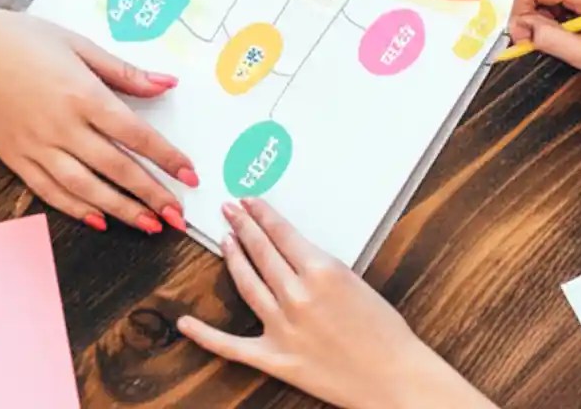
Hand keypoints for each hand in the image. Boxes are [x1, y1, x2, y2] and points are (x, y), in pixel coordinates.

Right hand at [0, 4, 196, 233]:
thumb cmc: (22, 39)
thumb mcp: (80, 46)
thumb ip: (125, 72)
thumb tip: (168, 84)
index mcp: (83, 94)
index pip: (136, 134)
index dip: (167, 158)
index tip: (190, 176)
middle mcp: (62, 126)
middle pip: (116, 168)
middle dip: (152, 195)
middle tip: (179, 216)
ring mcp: (36, 146)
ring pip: (86, 188)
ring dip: (121, 210)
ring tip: (149, 225)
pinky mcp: (15, 158)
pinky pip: (50, 191)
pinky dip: (76, 208)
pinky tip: (99, 220)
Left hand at [178, 199, 494, 408]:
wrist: (395, 379)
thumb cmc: (386, 333)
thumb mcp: (356, 283)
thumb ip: (322, 269)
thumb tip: (296, 257)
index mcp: (322, 270)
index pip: (281, 233)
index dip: (261, 214)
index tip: (248, 202)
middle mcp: (297, 294)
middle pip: (261, 251)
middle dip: (243, 226)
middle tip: (230, 210)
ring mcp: (282, 327)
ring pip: (247, 283)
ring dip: (234, 258)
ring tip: (225, 239)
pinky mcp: (275, 358)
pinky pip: (231, 345)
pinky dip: (205, 334)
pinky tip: (186, 322)